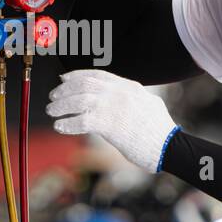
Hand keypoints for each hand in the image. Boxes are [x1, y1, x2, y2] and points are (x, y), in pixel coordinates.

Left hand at [47, 69, 178, 172]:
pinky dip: (68, 123)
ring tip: (52, 111)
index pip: (96, 75)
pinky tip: (60, 126)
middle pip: (84, 85)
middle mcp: (119, 92)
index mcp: (129, 86)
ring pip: (79, 100)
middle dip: (65, 90)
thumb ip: (131, 98)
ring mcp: (114, 107)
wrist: (168, 146)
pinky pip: (82, 121)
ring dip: (61, 106)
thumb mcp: (148, 104)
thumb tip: (120, 98)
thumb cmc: (159, 131)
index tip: (64, 79)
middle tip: (53, 97)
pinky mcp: (110, 124)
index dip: (76, 75)